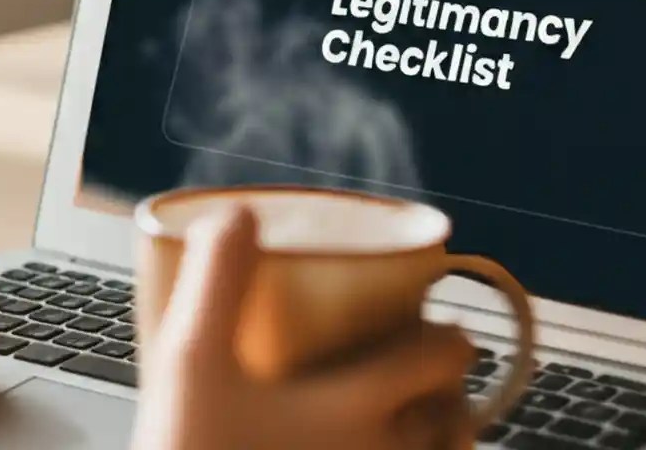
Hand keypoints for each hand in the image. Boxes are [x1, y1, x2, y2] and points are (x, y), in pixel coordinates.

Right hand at [132, 208, 475, 449]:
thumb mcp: (189, 365)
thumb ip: (215, 285)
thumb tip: (238, 218)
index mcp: (359, 408)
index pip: (443, 357)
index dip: (449, 335)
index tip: (437, 326)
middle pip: (456, 419)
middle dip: (448, 394)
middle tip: (422, 378)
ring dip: (439, 442)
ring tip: (411, 428)